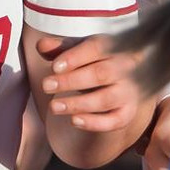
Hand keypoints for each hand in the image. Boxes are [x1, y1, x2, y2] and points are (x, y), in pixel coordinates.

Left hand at [36, 34, 152, 132]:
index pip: (96, 48)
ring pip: (105, 99)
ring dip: (78, 104)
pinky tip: (74, 120)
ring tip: (54, 106)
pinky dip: (95, 123)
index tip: (54, 67)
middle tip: (45, 86)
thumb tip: (42, 45)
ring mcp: (128, 92)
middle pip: (100, 74)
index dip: (75, 57)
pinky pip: (114, 121)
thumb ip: (60, 48)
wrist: (120, 80)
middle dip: (71, 81)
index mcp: (112, 47)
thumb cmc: (94, 61)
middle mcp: (124, 68)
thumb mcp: (78, 50)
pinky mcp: (127, 112)